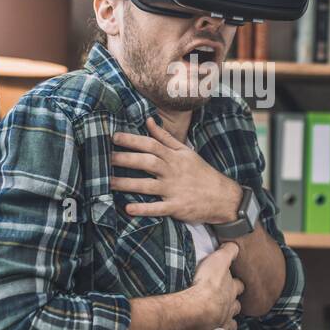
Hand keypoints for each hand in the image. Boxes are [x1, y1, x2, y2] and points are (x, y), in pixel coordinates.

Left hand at [110, 117, 242, 224]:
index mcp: (175, 157)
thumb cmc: (202, 173)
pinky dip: (144, 209)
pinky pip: (158, 208)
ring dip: (127, 184)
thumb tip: (148, 120)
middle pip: (147, 162)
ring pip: (148, 185)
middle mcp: (173, 171)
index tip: (114, 137)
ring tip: (108, 183)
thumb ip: (165, 137)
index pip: (151, 145)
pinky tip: (128, 208)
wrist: (223, 197)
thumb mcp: (186, 152)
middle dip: (126, 159)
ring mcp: (175, 190)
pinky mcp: (177, 207)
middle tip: (106, 158)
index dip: (133, 140)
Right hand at [184, 241, 243, 329]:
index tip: (236, 284)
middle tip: (229, 303)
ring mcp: (223, 324)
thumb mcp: (217, 260)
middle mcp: (230, 308)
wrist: (196, 310)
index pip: (239, 286)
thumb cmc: (206, 284)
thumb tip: (236, 244)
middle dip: (234, 305)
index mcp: (231, 290)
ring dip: (230, 323)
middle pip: (236, 307)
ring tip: (226, 322)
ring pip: (232, 325)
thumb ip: (228, 252)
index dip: (237, 284)